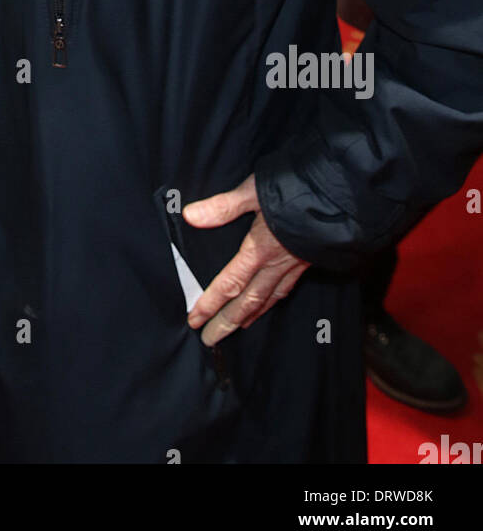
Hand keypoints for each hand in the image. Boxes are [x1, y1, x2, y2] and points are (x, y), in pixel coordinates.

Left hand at [182, 173, 308, 344]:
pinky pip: (286, 289)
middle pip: (247, 302)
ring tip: (237, 327)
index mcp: (259, 250)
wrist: (339, 198)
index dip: (210, 304)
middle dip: (226, 323)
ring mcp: (293, 265)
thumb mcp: (253, 191)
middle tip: (210, 339)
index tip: (195, 320)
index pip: (229, 284)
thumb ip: (223, 206)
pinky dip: (273, 301)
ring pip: (269, 299)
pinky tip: (271, 302)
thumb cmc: (297, 190)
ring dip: (250, 316)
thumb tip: (190, 215)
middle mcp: (276, 264)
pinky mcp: (307, 260)